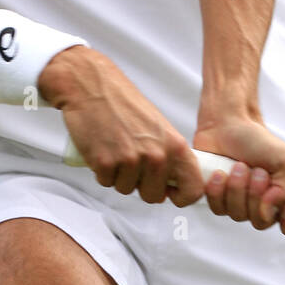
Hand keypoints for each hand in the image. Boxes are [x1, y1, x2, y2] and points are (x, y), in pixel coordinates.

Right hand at [40, 47, 204, 207]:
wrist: (92, 86)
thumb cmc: (123, 104)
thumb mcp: (159, 127)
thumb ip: (169, 155)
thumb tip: (171, 183)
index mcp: (176, 146)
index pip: (192, 190)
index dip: (181, 197)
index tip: (170, 192)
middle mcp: (157, 156)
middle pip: (154, 196)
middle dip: (141, 185)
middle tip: (132, 162)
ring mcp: (131, 161)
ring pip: (127, 189)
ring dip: (119, 176)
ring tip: (116, 149)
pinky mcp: (105, 163)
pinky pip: (106, 182)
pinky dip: (102, 171)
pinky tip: (103, 149)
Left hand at [193, 116, 284, 241]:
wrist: (228, 126)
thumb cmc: (258, 140)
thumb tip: (269, 213)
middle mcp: (267, 205)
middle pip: (263, 222)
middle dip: (257, 195)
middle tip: (257, 171)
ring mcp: (243, 204)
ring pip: (239, 215)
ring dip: (238, 188)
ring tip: (239, 165)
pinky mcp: (221, 200)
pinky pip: (219, 209)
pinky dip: (219, 190)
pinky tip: (220, 173)